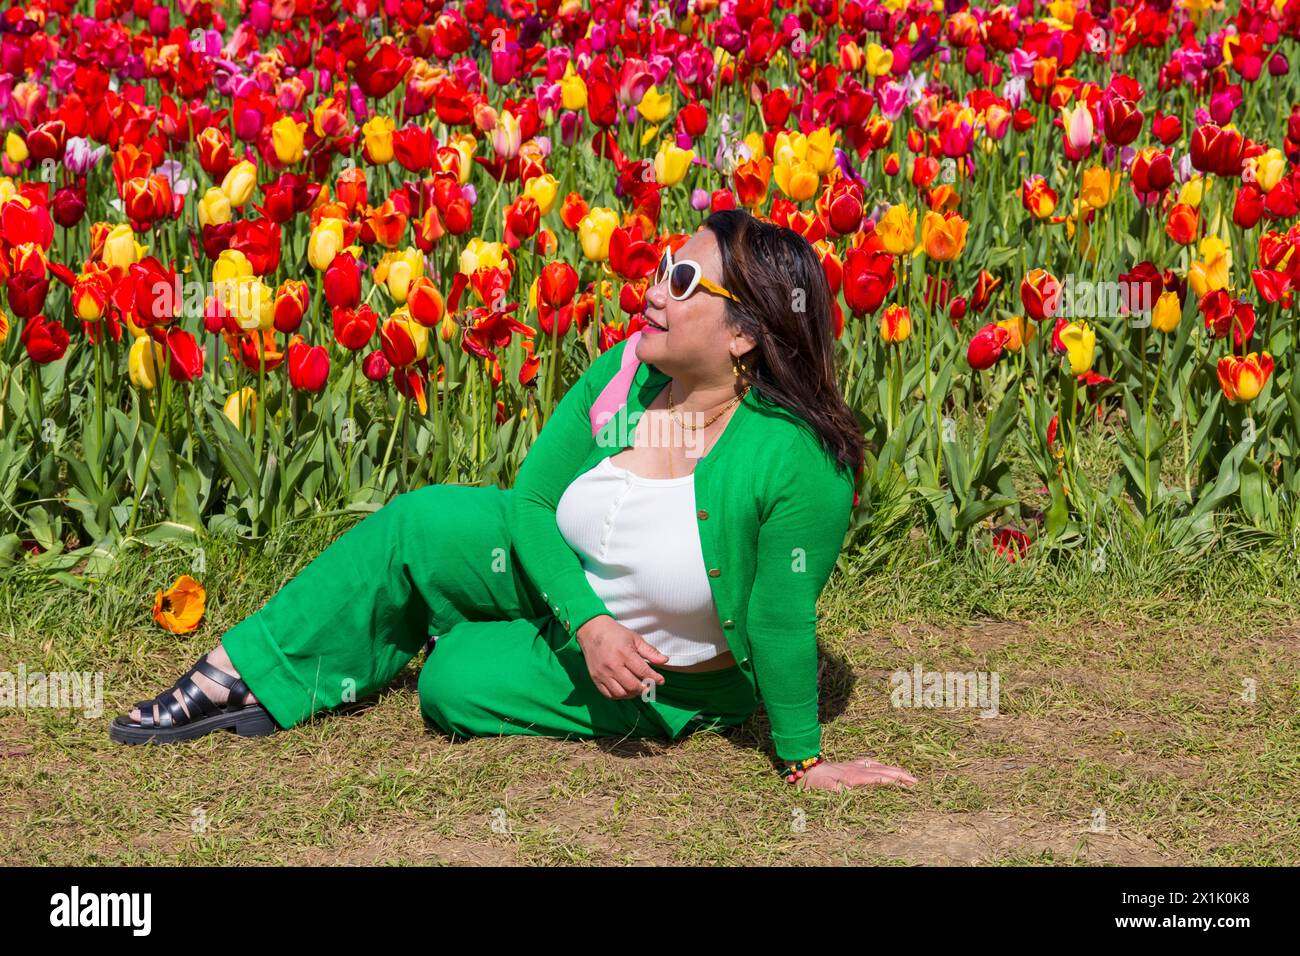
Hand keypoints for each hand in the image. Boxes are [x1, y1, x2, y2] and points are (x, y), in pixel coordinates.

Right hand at [575, 615, 667, 699]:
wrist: (592, 631)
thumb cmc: (616, 634)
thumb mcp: (635, 638)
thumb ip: (650, 652)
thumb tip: (665, 661)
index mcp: (624, 653)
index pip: (643, 671)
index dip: (655, 678)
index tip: (661, 681)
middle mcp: (613, 665)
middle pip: (632, 685)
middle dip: (645, 688)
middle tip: (650, 686)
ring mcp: (603, 673)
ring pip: (621, 693)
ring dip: (632, 694)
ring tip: (638, 688)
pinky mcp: (595, 678)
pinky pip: (608, 694)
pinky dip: (619, 696)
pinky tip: (626, 690)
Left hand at [795, 757, 917, 791]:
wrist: (805, 768)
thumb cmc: (814, 782)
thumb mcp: (823, 787)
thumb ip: (835, 788)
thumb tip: (844, 789)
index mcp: (852, 776)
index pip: (877, 777)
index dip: (892, 780)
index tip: (907, 782)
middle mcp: (856, 769)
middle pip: (882, 771)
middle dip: (899, 775)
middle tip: (916, 781)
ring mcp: (854, 766)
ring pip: (878, 766)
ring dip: (893, 770)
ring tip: (907, 775)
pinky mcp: (850, 765)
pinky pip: (870, 764)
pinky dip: (881, 766)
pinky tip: (884, 768)